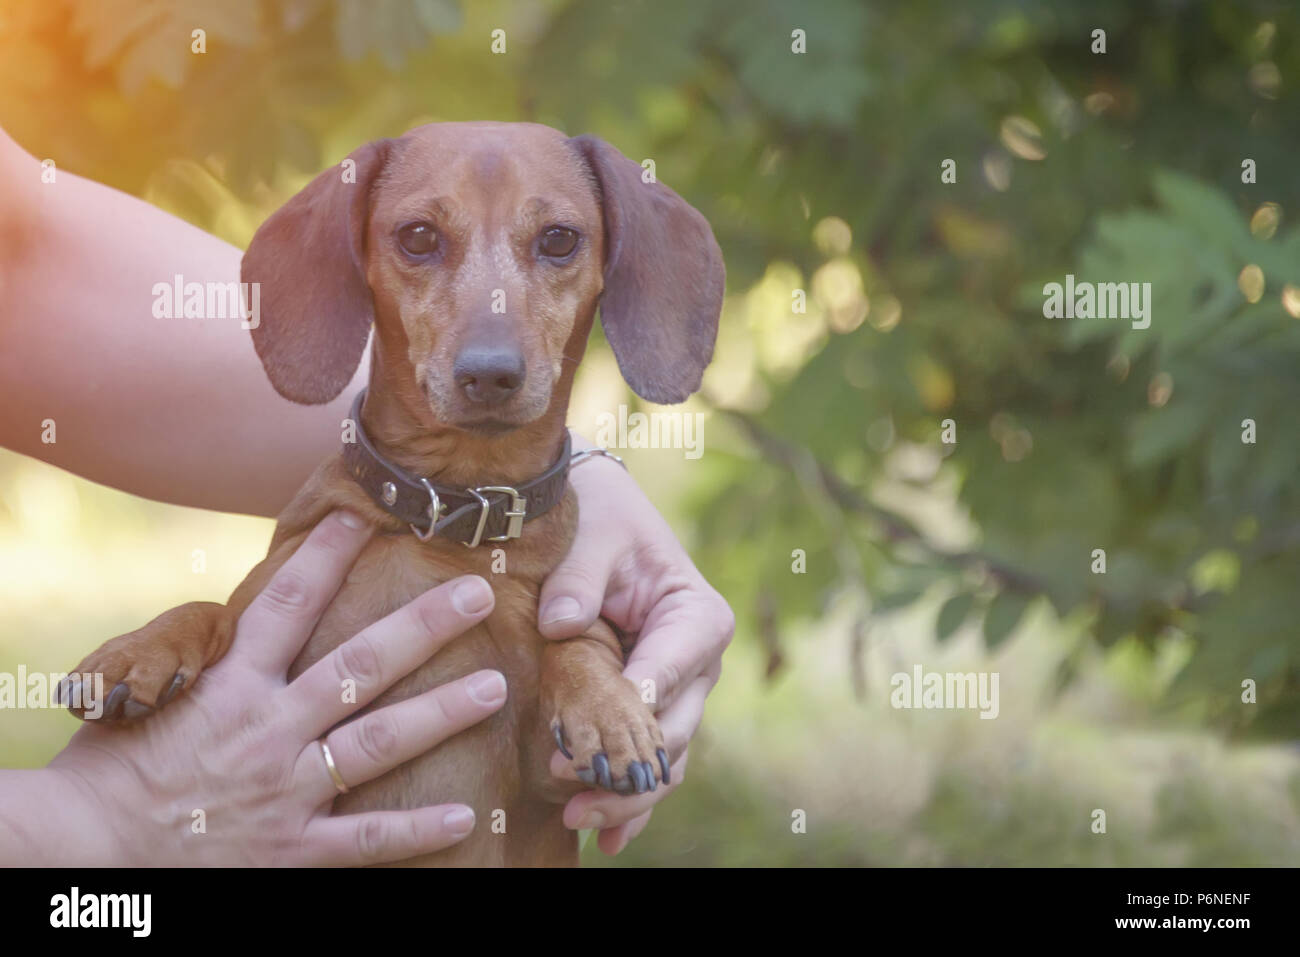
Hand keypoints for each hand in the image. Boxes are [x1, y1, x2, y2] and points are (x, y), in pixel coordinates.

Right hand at [17, 512, 506, 865]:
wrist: (84, 850)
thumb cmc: (110, 766)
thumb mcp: (149, 693)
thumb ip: (205, 653)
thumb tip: (244, 613)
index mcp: (228, 684)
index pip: (284, 603)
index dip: (326, 555)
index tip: (366, 513)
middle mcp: (266, 729)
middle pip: (358, 665)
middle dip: (423, 626)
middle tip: (477, 593)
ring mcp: (284, 790)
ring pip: (377, 743)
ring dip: (441, 713)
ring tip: (494, 686)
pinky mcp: (291, 849)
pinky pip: (365, 840)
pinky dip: (416, 829)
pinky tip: (465, 814)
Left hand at [539, 440, 733, 854]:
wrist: (599, 519)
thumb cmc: (600, 521)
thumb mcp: (591, 536)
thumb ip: (578, 578)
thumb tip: (561, 624)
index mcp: (697, 617)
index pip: (670, 670)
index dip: (635, 707)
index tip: (595, 737)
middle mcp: (698, 664)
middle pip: (673, 730)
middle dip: (627, 767)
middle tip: (573, 789)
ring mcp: (678, 693)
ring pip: (664, 760)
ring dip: (627, 796)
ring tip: (580, 821)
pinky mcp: (651, 710)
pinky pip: (649, 763)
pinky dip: (630, 801)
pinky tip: (604, 838)